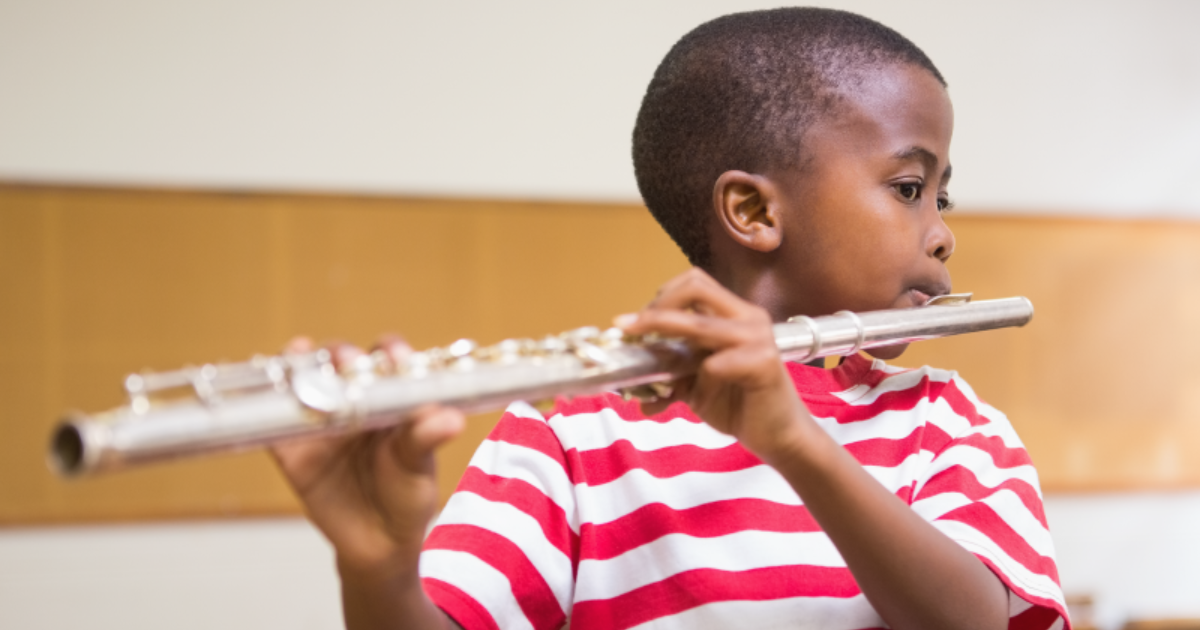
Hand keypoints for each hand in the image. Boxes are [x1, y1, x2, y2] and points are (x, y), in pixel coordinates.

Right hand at [270, 336, 465, 575]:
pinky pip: (274, 421)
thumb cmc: (406, 493)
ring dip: (300, 363)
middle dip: (342, 354)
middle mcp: (353, 399)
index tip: (395, 358)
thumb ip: (427, 439)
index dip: (390, 351)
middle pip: (342, 361)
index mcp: (390, 396)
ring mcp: (320, 420)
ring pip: (305, 381)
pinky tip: (267, 389)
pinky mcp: (292, 448)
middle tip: (346, 360)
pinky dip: (265, 402)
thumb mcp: (418, 467)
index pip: (388, 359)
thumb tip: (453, 420)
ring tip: (300, 354)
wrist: (378, 542)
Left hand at [616, 268, 812, 463]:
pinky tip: (696, 401)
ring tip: (646, 363)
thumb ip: (671, 370)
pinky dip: (696, 383)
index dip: (660, 298)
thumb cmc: (740, 405)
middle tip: (632, 331)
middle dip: (656, 309)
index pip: (693, 283)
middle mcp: (748, 317)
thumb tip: (628, 376)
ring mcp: (757, 337)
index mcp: (734, 314)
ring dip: (665, 339)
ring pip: (698, 323)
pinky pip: (713, 365)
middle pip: (694, 286)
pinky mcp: (762, 363)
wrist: (779, 437)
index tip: (635, 325)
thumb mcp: (697, 383)